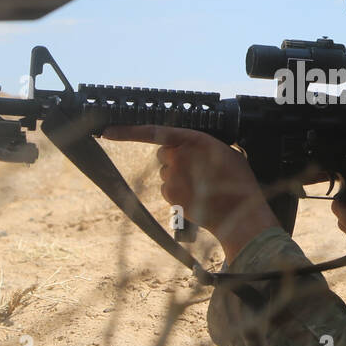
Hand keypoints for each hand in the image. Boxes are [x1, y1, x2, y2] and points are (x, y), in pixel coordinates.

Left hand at [99, 124, 279, 260]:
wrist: (239, 213)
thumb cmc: (238, 182)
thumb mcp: (226, 152)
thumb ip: (202, 146)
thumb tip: (187, 150)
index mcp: (194, 139)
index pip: (154, 131)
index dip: (127, 132)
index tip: (106, 132)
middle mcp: (179, 155)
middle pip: (163, 154)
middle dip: (174, 160)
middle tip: (196, 171)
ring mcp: (172, 176)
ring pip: (167, 173)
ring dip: (178, 178)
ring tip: (201, 186)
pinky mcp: (170, 194)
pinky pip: (168, 189)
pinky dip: (178, 192)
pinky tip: (196, 195)